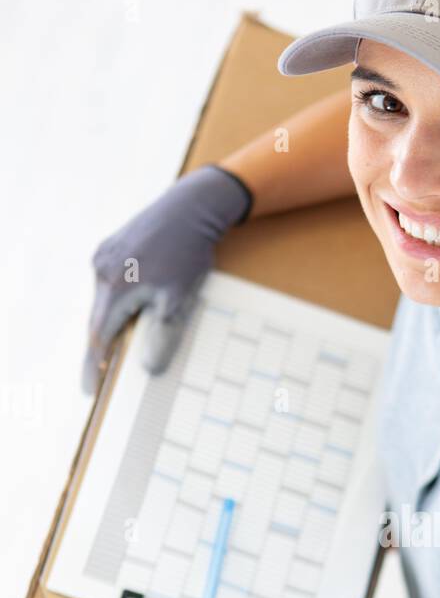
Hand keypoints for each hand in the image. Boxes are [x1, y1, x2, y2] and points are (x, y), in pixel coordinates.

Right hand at [82, 163, 252, 394]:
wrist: (191, 207)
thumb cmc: (188, 255)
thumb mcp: (179, 300)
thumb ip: (163, 336)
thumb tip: (149, 368)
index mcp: (116, 288)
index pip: (100, 337)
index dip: (94, 366)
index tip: (90, 390)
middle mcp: (102, 270)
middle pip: (98, 319)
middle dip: (101, 347)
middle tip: (101, 375)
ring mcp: (104, 256)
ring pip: (103, 301)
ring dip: (111, 322)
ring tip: (116, 345)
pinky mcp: (111, 246)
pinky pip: (109, 283)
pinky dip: (115, 301)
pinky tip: (128, 307)